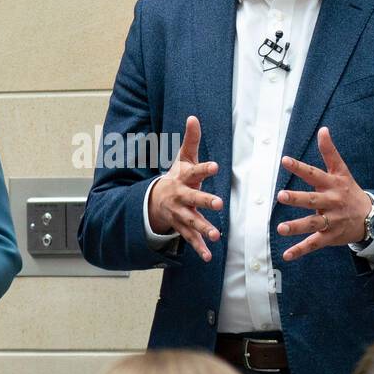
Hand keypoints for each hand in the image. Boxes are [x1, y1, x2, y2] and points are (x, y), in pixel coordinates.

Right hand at [146, 115, 223, 261]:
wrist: (154, 200)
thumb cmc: (176, 177)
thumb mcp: (182, 158)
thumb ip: (191, 140)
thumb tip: (193, 117)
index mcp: (183, 178)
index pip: (194, 171)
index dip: (204, 168)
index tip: (215, 166)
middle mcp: (181, 197)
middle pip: (194, 198)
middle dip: (206, 201)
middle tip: (219, 203)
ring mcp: (180, 213)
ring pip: (192, 221)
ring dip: (203, 228)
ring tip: (215, 235)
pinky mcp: (182, 227)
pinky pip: (190, 239)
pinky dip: (199, 248)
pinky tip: (209, 256)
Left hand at [276, 127, 371, 260]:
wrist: (371, 217)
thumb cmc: (350, 191)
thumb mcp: (342, 171)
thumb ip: (330, 152)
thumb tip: (323, 129)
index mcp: (332, 185)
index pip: (314, 173)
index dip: (300, 167)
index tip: (285, 160)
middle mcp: (331, 202)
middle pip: (312, 200)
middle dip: (297, 198)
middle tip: (281, 196)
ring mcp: (331, 220)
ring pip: (313, 224)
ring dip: (297, 227)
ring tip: (281, 228)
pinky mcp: (330, 237)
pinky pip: (314, 244)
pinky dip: (300, 250)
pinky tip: (287, 254)